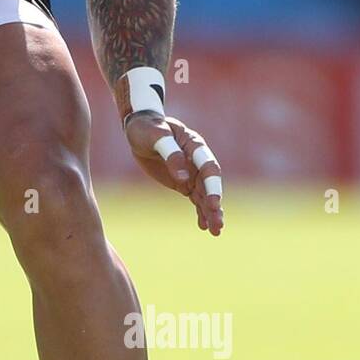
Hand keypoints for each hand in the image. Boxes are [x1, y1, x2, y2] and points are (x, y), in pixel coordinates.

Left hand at [124, 112, 223, 236]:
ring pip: (205, 195)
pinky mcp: (183, 183)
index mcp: (195, 145)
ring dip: (211, 212)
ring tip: (216, 231)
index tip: (213, 203)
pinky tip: (204, 226)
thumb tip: (183, 178)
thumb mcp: (156, 136)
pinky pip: (195, 199)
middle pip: (210, 185)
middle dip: (214, 205)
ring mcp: (192, 173)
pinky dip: (200, 212)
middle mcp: (198, 161)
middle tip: (218, 223)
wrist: (141, 129)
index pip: (208, 167)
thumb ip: (171, 154)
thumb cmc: (148, 128)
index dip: (213, 185)